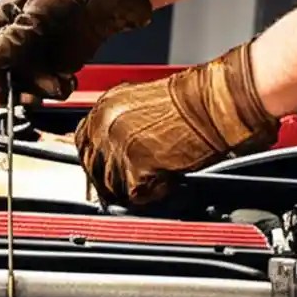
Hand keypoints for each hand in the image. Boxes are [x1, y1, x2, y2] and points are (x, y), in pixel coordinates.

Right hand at [0, 0, 152, 105]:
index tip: (8, 94)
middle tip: (38, 92)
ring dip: (44, 89)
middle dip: (24, 87)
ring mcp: (32, 56)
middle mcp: (13, 42)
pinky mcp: (51, 67)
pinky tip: (69, 79)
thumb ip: (13, 39)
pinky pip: (47, 90)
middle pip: (5, 78)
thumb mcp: (36, 12)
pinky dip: (58, 89)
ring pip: (27, 88)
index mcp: (1, 23)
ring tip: (61, 79)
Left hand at [74, 43, 279, 204]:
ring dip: (133, 188)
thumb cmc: (192, 102)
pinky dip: (152, 194)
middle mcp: (105, 125)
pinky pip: (135, 195)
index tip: (107, 170)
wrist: (214, 104)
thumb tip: (110, 149)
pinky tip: (167, 180)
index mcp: (105, 106)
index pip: (82, 143)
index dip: (97, 161)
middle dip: (110, 180)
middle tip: (133, 183)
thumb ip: (119, 126)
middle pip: (92, 168)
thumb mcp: (141, 105)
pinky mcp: (136, 167)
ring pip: (111, 185)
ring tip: (156, 177)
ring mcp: (118, 147)